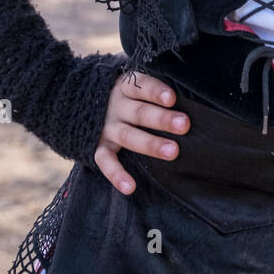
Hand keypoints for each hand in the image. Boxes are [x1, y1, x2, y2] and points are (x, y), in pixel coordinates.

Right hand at [95, 71, 189, 195]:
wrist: (82, 104)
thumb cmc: (128, 98)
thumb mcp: (136, 88)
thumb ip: (156, 95)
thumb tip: (190, 107)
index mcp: (126, 88)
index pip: (141, 86)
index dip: (156, 91)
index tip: (172, 98)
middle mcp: (116, 107)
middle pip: (140, 113)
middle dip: (162, 119)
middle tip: (185, 125)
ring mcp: (106, 127)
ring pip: (128, 135)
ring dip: (151, 144)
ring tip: (173, 151)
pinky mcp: (99, 146)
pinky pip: (105, 161)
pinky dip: (116, 175)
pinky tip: (130, 187)